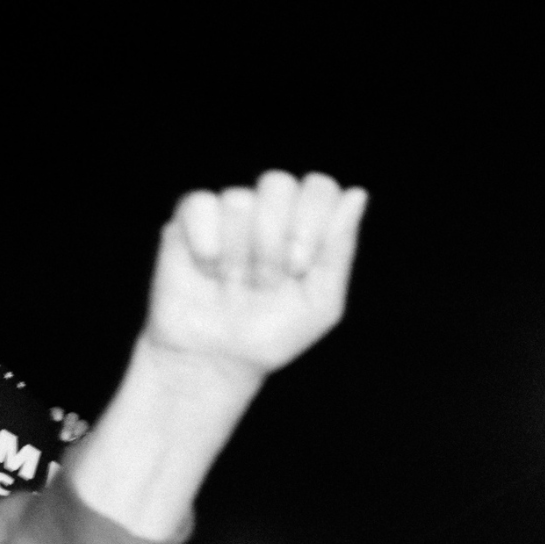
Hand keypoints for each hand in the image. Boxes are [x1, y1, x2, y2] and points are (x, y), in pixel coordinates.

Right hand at [142, 173, 367, 383]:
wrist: (217, 361)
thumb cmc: (272, 334)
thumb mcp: (321, 303)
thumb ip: (340, 248)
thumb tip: (357, 193)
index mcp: (305, 226)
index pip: (319, 187)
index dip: (312, 222)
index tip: (300, 267)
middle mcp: (268, 211)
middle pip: (278, 182)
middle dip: (275, 239)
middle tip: (267, 281)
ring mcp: (227, 213)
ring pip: (239, 199)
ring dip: (240, 253)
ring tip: (235, 285)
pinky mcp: (187, 221)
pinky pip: (200, 203)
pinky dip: (207, 243)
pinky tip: (208, 270)